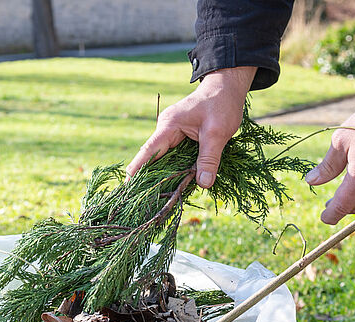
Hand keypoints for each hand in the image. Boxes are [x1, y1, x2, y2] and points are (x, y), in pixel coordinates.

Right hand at [126, 66, 257, 187]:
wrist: (227, 87)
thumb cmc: (221, 105)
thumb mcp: (217, 133)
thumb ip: (210, 159)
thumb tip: (203, 184)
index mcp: (169, 125)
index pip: (148, 151)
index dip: (137, 169)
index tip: (127, 186)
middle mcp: (166, 129)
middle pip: (154, 158)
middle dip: (151, 178)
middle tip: (147, 201)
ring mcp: (173, 133)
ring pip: (166, 158)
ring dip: (166, 175)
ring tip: (160, 198)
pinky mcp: (181, 136)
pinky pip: (176, 155)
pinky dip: (177, 168)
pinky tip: (178, 184)